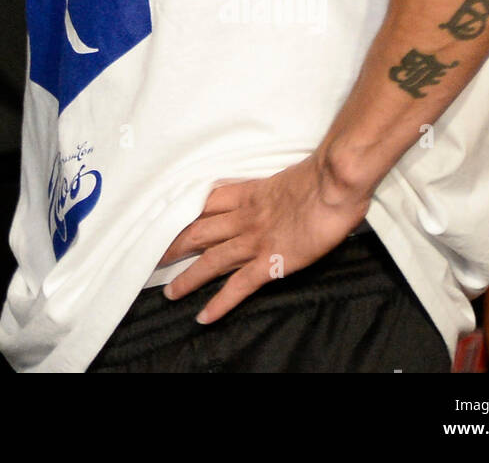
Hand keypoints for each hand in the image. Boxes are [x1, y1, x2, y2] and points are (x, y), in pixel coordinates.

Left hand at [159, 154, 369, 321]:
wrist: (334, 181)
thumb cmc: (322, 175)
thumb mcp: (289, 175)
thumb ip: (276, 187)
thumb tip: (278, 193)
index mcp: (248, 192)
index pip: (205, 202)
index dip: (184, 213)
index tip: (165, 219)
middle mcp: (244, 216)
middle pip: (199, 230)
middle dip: (175, 244)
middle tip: (153, 256)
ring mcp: (255, 239)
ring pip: (211, 259)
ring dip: (188, 277)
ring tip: (170, 293)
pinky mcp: (271, 260)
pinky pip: (239, 285)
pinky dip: (220, 302)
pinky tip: (204, 315)